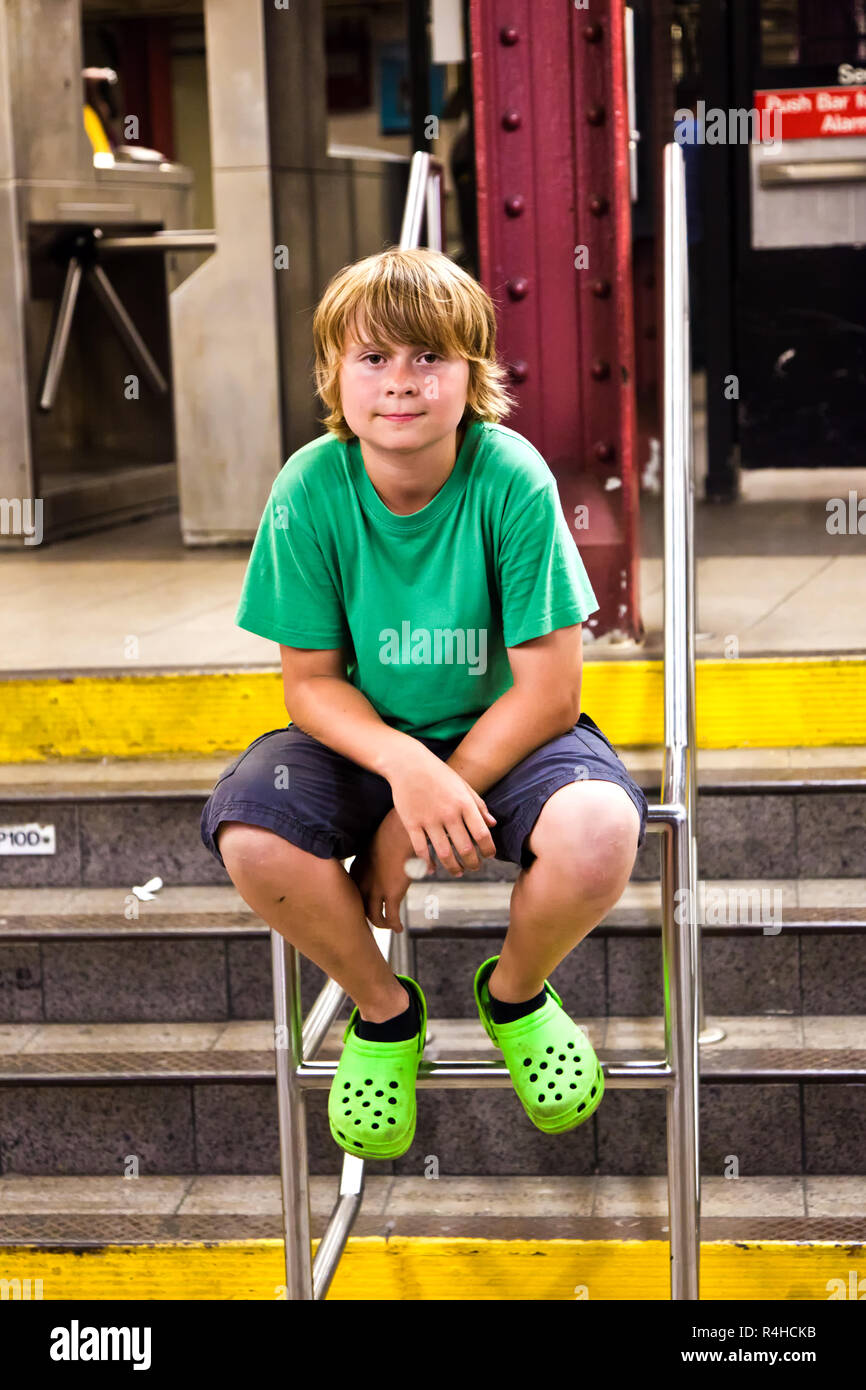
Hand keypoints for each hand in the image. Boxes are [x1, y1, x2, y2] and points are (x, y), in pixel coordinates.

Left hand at [349, 808, 420, 931]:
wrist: (400, 830)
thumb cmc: (392, 831)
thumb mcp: (378, 846)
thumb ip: (382, 858)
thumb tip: (388, 861)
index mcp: (357, 870)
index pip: (353, 893)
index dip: (360, 901)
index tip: (367, 905)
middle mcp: (362, 882)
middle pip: (359, 907)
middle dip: (367, 915)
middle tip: (376, 920)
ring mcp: (376, 890)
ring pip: (374, 916)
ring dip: (381, 924)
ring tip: (389, 926)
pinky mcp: (392, 894)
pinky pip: (391, 917)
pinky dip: (395, 925)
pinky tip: (399, 928)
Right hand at [386, 744, 497, 876]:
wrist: (408, 764)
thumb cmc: (438, 773)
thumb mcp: (463, 785)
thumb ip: (479, 804)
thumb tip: (493, 824)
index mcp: (464, 803)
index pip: (482, 834)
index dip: (489, 850)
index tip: (489, 856)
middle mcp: (449, 813)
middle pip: (465, 848)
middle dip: (473, 863)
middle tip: (475, 867)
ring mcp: (429, 820)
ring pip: (444, 854)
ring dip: (453, 868)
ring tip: (458, 872)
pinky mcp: (412, 824)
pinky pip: (421, 850)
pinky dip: (428, 863)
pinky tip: (432, 869)